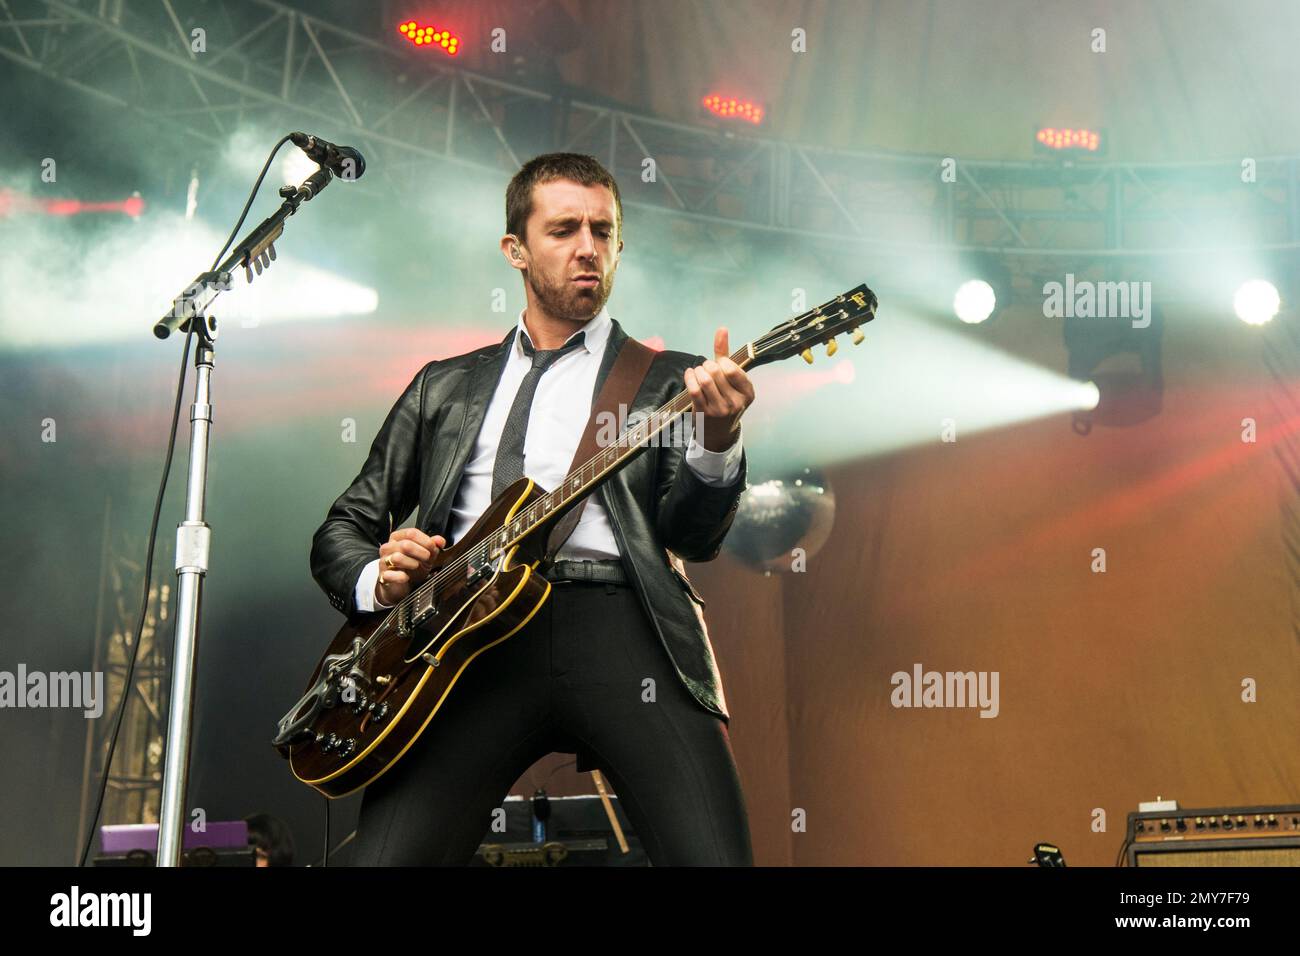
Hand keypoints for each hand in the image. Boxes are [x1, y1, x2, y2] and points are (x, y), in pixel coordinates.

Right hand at [376, 529, 445, 604]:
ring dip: (412, 562)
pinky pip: (390, 574)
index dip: (425, 540)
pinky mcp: (383, 576)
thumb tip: (440, 541)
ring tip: (416, 566)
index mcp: (397, 538)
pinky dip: (401, 577)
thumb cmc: (411, 568)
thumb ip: (433, 546)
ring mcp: (384, 561)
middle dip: (420, 551)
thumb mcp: (425, 555)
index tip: (433, 547)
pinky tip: (406, 577)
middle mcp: (388, 548)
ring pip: (397, 557)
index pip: (411, 533)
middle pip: (405, 544)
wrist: (401, 586)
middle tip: (427, 558)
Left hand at [684, 327, 753, 450]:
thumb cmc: (726, 399)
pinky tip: (690, 374)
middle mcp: (736, 402)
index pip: (732, 370)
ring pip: (704, 380)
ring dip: (697, 371)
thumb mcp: (732, 380)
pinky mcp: (704, 413)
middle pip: (716, 372)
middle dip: (707, 365)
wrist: (718, 432)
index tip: (718, 363)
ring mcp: (720, 410)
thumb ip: (726, 354)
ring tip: (697, 371)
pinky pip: (694, 390)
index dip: (722, 362)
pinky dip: (689, 378)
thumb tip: (722, 329)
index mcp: (748, 393)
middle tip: (705, 368)